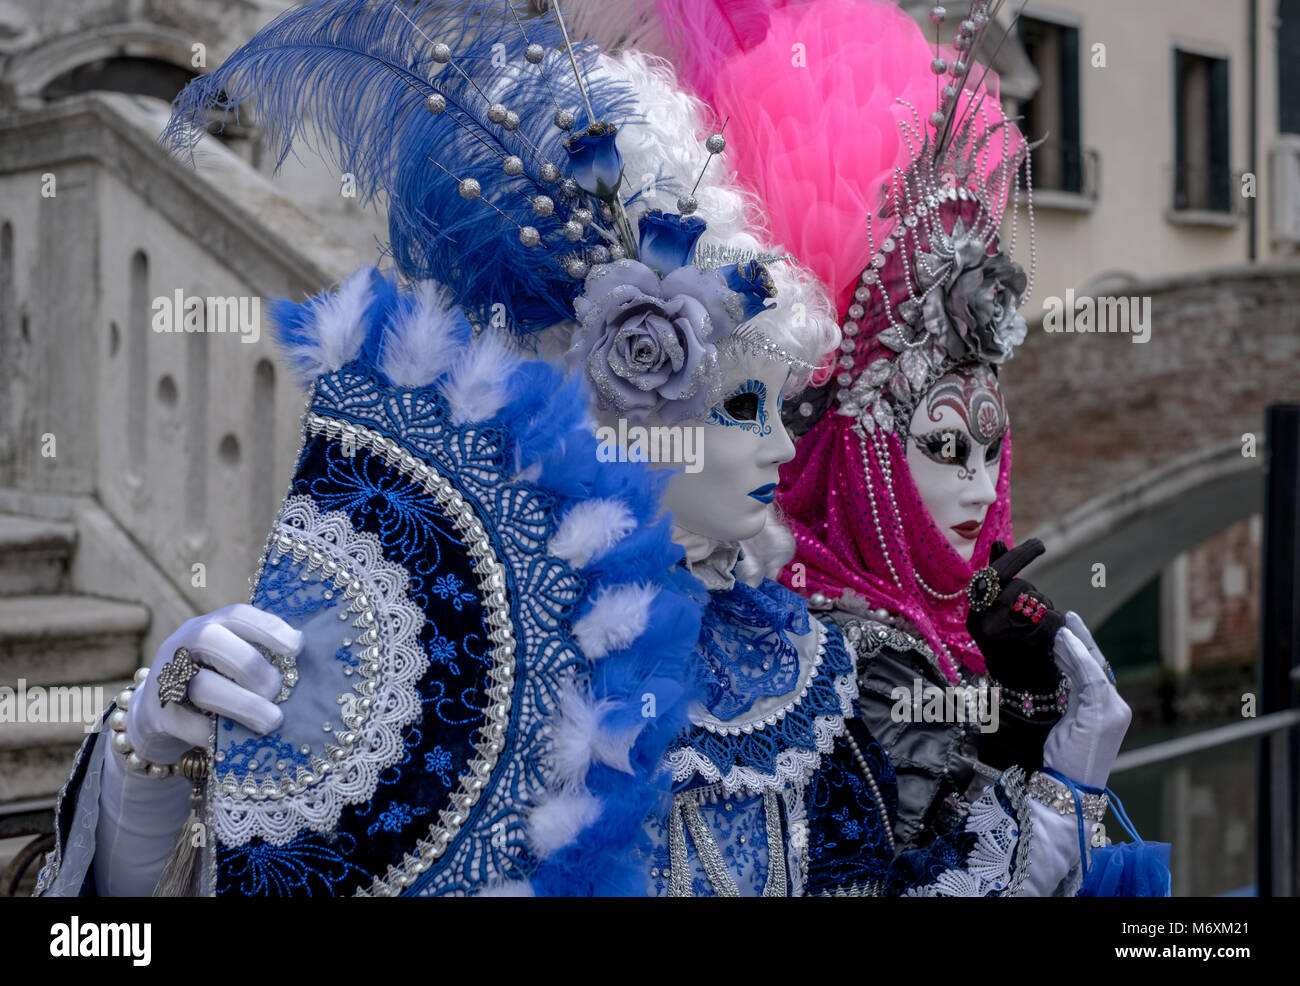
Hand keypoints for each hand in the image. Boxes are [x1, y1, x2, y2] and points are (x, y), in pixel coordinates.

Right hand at [126, 604, 300, 763]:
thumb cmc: (212, 682)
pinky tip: (236, 741)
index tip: (297, 647)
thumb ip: (260, 658)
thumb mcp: (230, 662)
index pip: (236, 615)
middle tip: (277, 690)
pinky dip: (215, 733)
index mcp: (209, 626)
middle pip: (211, 640)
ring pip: (202, 686)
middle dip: (251, 666)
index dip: (268, 627)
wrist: (156, 714)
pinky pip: (187, 723)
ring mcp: (164, 679)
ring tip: (272, 721)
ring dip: (243, 704)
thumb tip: (306, 673)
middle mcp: (182, 646)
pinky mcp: (155, 715)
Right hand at [967, 539, 1062, 694]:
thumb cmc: (1010, 646)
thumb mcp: (996, 614)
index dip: (1018, 555)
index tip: (1040, 544)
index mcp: (975, 614)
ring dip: (1045, 610)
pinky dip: (1057, 624)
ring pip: (1039, 600)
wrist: (1022, 692)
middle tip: (1031, 615)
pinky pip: (1052, 617)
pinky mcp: (1031, 643)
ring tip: (1036, 631)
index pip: (994, 574)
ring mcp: (1007, 634)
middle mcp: (985, 622)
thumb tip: (998, 542)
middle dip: (1033, 595)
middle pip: (1021, 586)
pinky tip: (1049, 639)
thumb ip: (998, 580)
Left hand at [1042, 612, 1130, 787]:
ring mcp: (1113, 711)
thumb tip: (1063, 673)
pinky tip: (1065, 642)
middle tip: (1064, 619)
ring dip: (1074, 645)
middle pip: (1098, 666)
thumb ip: (1072, 698)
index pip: (1096, 672)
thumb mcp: (1067, 722)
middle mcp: (1117, 708)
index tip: (1065, 631)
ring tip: (1058, 628)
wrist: (1068, 788)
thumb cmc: (1064, 760)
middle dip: (1080, 641)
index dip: (1081, 650)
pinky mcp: (1103, 713)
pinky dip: (1078, 656)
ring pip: (1093, 667)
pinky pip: (1090, 677)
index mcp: (1109, 710)